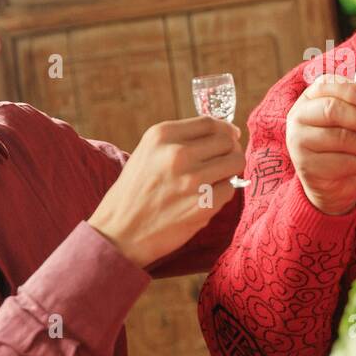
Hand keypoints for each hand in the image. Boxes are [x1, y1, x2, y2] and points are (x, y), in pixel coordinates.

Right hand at [89, 117, 244, 269]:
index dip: (226, 129)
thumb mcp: (148, 152)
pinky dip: (223, 192)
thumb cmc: (135, 192)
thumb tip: (224, 133)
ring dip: (231, 170)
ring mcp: (192, 179)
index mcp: (161, 135)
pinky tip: (206, 197)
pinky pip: (230, 188)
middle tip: (224, 160)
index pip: (210, 123)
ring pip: (235, 162)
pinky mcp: (203, 204)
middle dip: (230, 149)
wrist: (120, 233)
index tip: (230, 136)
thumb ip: (180, 140)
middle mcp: (177, 153)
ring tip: (217, 178)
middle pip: (226, 140)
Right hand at [285, 76, 355, 215]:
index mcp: (312, 97)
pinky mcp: (306, 166)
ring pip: (340, 138)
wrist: (332, 183)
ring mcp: (299, 141)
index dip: (350, 89)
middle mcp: (300, 115)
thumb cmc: (347, 145)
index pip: (327, 84)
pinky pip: (341, 162)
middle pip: (333, 110)